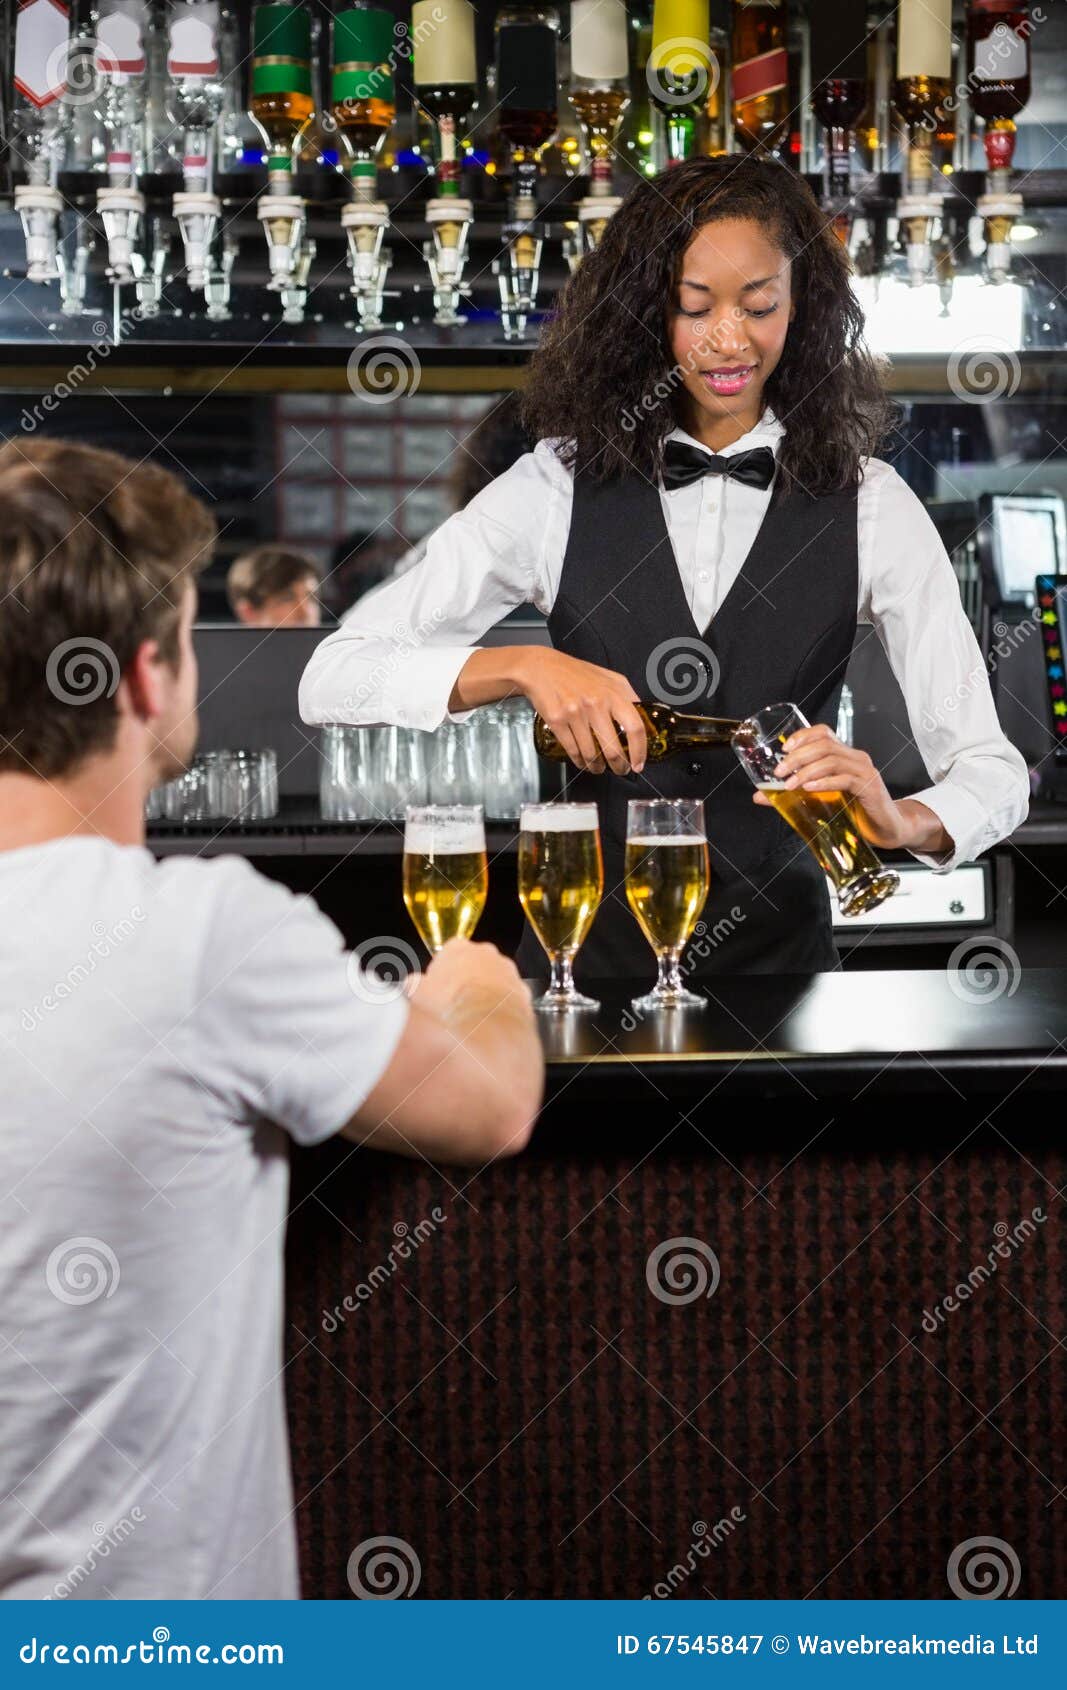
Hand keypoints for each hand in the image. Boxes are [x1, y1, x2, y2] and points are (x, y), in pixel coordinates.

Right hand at [411, 938, 534, 1029]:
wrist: (486, 1033)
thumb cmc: (449, 1009)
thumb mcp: (416, 995)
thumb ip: (414, 985)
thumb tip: (412, 986)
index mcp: (458, 948)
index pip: (448, 953)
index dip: (441, 972)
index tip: (437, 988)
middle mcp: (487, 954)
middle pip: (474, 964)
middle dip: (466, 980)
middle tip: (454, 1004)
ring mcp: (509, 973)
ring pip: (495, 980)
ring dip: (486, 994)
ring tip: (472, 1019)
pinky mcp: (524, 994)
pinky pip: (511, 1000)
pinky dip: (503, 1010)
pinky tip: (491, 1026)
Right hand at [515, 648, 647, 773]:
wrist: (541, 668)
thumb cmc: (576, 673)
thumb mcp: (609, 677)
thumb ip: (627, 695)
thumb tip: (642, 716)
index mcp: (613, 693)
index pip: (635, 727)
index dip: (639, 751)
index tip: (638, 763)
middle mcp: (596, 703)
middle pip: (613, 749)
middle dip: (618, 767)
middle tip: (620, 770)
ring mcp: (576, 713)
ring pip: (591, 754)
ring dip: (597, 767)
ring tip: (598, 768)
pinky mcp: (557, 721)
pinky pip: (573, 750)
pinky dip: (579, 761)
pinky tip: (583, 761)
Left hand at [752, 723, 910, 849]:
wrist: (887, 829)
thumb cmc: (854, 812)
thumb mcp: (821, 799)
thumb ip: (793, 794)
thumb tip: (759, 795)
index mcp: (844, 755)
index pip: (823, 732)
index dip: (803, 735)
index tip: (784, 749)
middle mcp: (855, 758)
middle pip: (824, 745)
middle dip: (798, 756)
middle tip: (779, 772)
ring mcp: (865, 771)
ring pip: (832, 760)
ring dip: (807, 770)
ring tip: (790, 784)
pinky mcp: (870, 787)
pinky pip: (845, 779)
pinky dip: (825, 782)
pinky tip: (810, 788)